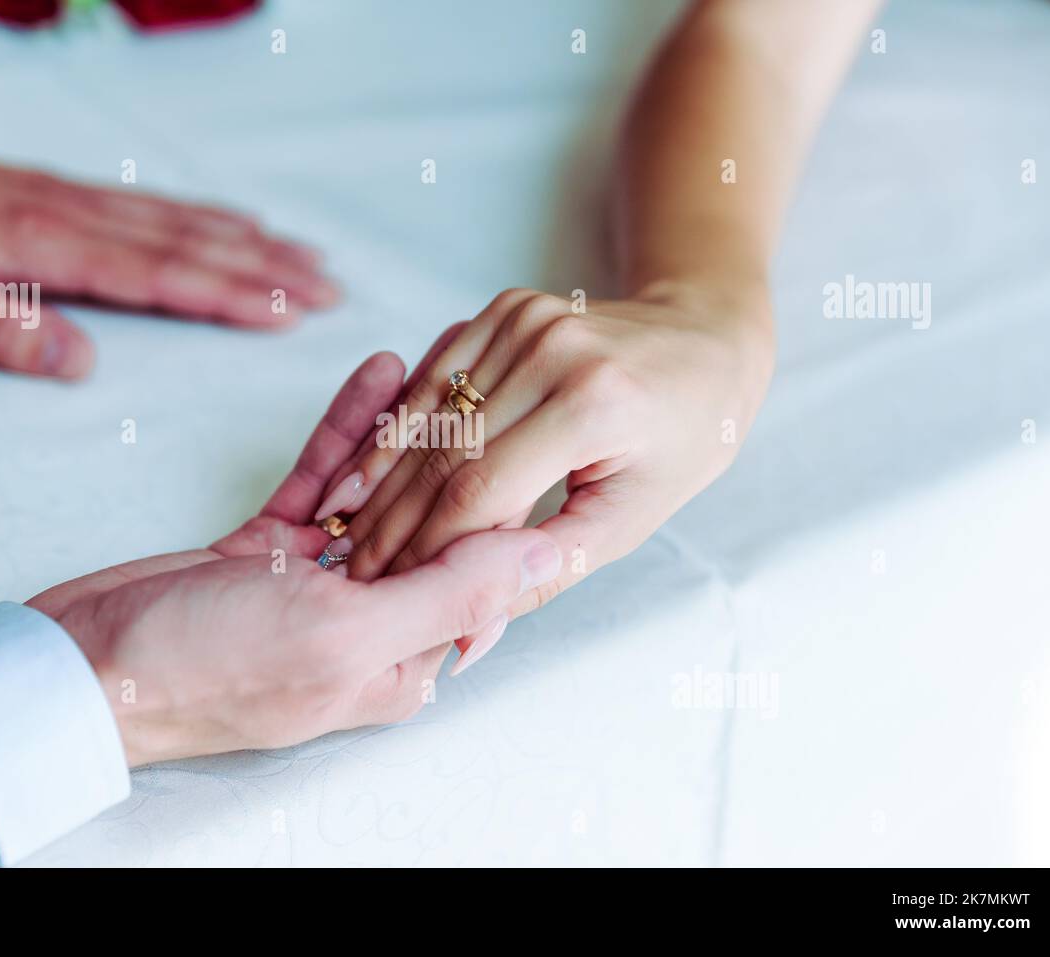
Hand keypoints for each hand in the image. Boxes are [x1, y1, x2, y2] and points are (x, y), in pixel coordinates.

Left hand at [0, 123, 338, 377]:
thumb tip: (81, 364)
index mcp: (45, 243)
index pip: (157, 273)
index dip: (227, 293)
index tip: (287, 311)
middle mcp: (77, 215)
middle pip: (190, 243)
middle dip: (266, 269)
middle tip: (331, 292)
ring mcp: (79, 200)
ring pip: (184, 221)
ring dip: (253, 242)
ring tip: (313, 262)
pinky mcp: (71, 197)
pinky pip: (158, 206)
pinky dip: (211, 217)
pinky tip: (243, 227)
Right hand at [26, 351, 562, 763]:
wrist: (82, 667)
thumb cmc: (210, 668)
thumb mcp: (344, 635)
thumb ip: (449, 594)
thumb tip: (545, 553)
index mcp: (400, 661)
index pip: (477, 575)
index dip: (507, 501)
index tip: (534, 429)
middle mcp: (366, 622)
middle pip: (432, 524)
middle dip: (459, 450)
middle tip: (490, 372)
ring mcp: (313, 582)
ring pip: (378, 492)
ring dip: (406, 428)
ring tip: (443, 358)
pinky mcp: (266, 548)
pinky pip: (321, 480)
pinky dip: (347, 432)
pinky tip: (378, 376)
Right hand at [323, 283, 774, 666]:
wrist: (705, 341)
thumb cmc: (682, 440)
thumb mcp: (631, 518)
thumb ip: (548, 573)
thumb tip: (472, 640)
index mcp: (594, 405)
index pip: (481, 492)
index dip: (427, 552)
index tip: (391, 599)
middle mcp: (553, 350)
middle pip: (444, 452)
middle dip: (393, 523)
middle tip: (352, 576)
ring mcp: (526, 319)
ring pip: (428, 413)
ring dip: (382, 478)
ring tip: (344, 533)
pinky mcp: (507, 307)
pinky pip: (435, 374)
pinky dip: (398, 425)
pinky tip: (364, 471)